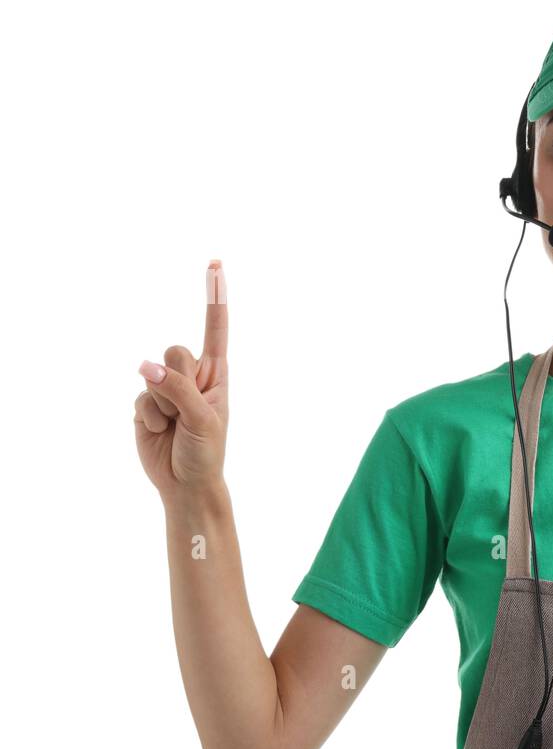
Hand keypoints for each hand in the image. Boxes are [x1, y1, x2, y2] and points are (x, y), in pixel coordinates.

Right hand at [133, 259, 229, 502]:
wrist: (186, 483)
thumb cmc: (206, 452)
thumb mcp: (202, 420)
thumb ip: (177, 390)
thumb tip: (145, 366)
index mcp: (216, 375)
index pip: (215, 330)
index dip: (214, 298)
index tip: (215, 265)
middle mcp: (192, 376)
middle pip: (175, 351)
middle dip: (178, 380)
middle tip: (187, 411)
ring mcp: (166, 388)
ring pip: (153, 375)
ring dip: (164, 404)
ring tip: (175, 426)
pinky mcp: (145, 403)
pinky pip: (139, 398)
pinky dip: (149, 418)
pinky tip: (160, 432)